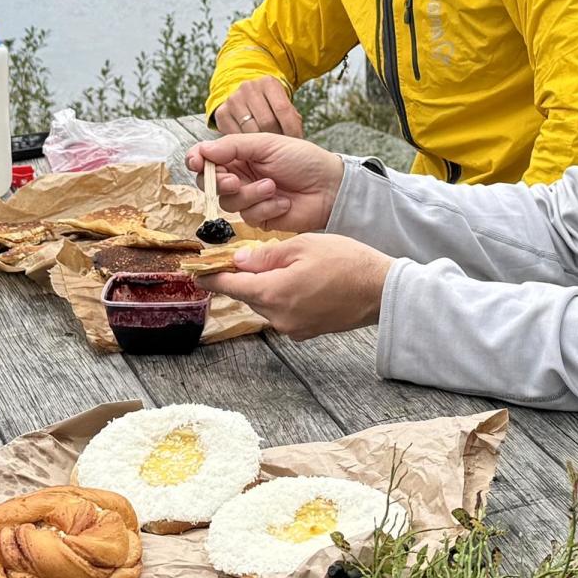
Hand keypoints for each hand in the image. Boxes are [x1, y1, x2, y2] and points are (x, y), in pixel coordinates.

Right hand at [185, 134, 345, 232]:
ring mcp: (249, 198)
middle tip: (236, 180)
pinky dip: (266, 209)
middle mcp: (240, 176)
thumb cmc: (303, 160)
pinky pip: (248, 217)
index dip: (196, 161)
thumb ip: (233, 146)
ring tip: (273, 187)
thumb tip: (202, 150)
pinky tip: (284, 202)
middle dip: (220, 183)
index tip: (197, 163)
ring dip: (251, 195)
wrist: (329, 187)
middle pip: (210, 184)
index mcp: (239, 155)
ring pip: (228, 202)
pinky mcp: (260, 218)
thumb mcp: (267, 144)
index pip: (206, 158)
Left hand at [199, 234, 391, 338]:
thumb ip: (266, 256)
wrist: (381, 291)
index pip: (231, 285)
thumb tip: (238, 260)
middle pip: (248, 295)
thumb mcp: (302, 246)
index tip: (196, 272)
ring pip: (265, 303)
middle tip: (242, 257)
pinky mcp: (305, 331)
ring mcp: (292, 327)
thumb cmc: (347, 262)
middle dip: (243, 277)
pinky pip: (282, 312)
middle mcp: (279, 316)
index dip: (211, 277)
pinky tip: (299, 282)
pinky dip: (282, 297)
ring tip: (282, 266)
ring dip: (265, 287)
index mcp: (274, 292)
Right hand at [211, 76, 303, 138]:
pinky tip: (251, 145)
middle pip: (267, 122)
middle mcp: (249, 88)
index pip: (283, 109)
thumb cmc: (270, 106)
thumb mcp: (284, 106)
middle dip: (276, 138)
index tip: (295, 142)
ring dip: (261, 144)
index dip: (291, 129)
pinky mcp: (221, 113)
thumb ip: (292, 119)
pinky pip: (235, 135)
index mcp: (268, 83)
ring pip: (251, 131)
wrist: (246, 98)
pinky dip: (245, 144)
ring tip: (268, 148)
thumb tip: (296, 140)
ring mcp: (233, 100)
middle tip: (282, 147)